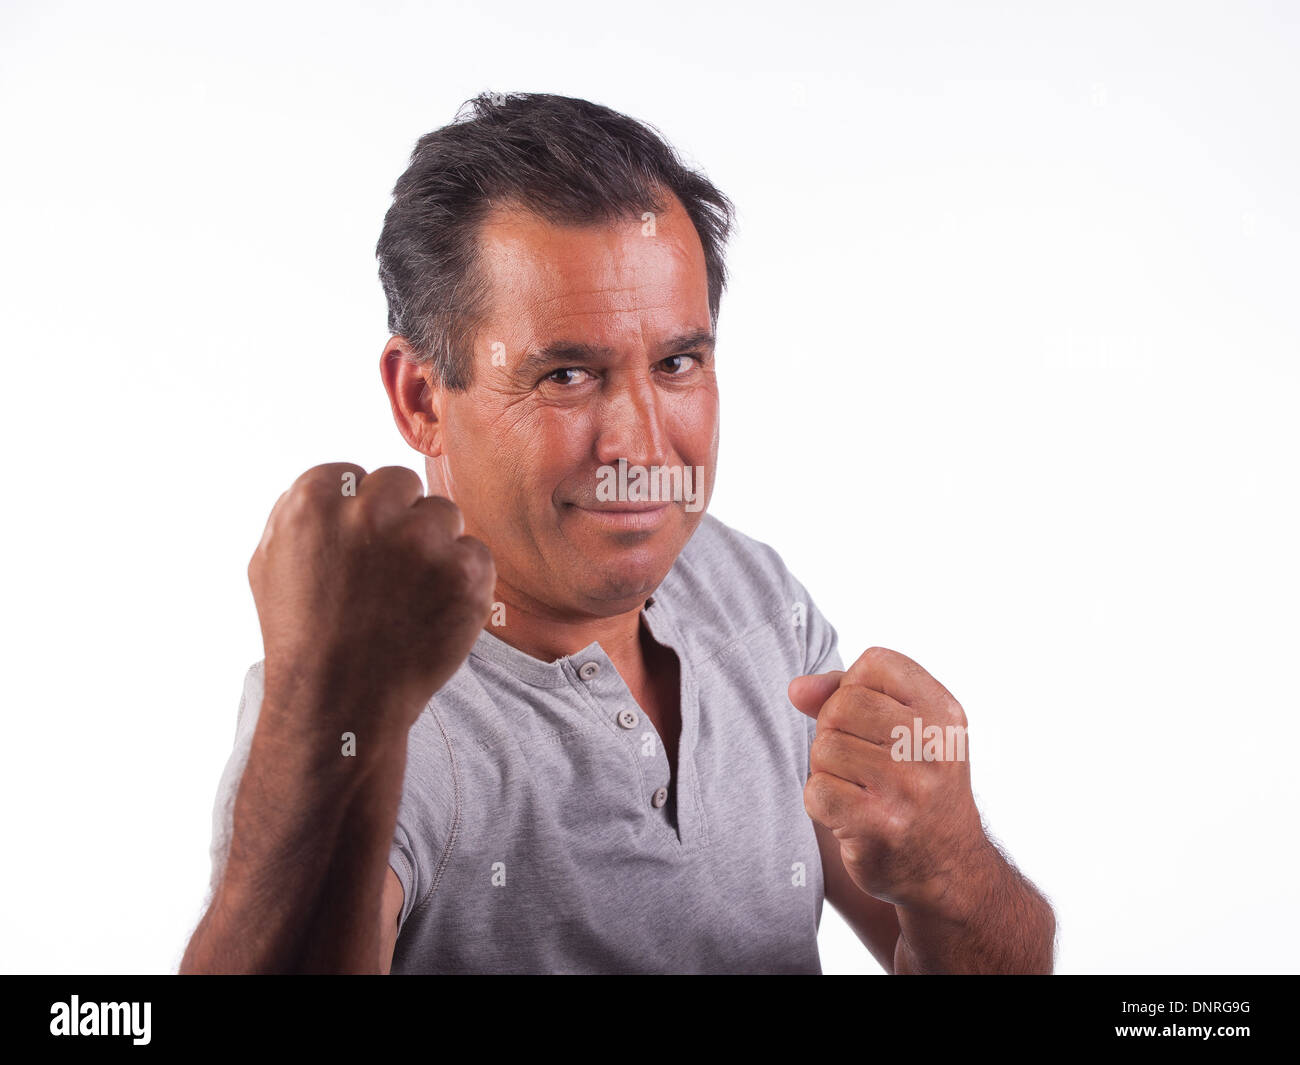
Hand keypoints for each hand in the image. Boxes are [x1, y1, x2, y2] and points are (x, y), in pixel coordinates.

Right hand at [249, 463, 495, 740]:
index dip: (356, 516)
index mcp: (314, 501)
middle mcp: (370, 512)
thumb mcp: (268, 565)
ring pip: (444, 514)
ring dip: (433, 546)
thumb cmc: (302, 636)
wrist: (342, 702)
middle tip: (387, 570)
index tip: (355, 552)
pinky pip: (475, 552)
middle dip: (398, 518)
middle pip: (402, 484)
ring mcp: (422, 541)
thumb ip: (298, 513)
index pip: (354, 476)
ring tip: (408, 595)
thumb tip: (339, 484)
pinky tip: (434, 610)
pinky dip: (463, 580)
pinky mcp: (465, 571)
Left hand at [789, 646, 991, 914]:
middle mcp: (932, 748)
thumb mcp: (902, 728)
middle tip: (859, 760)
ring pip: (824, 749)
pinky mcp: (881, 827)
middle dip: (834, 730)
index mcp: (943, 713)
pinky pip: (817, 791)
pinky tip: (849, 814)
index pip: (876, 662)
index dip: (855, 685)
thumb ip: (845, 694)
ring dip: (827, 770)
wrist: (947, 868)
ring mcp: (909, 789)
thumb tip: (796, 688)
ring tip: (858, 788)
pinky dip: (822, 803)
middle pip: (841, 706)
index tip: (870, 717)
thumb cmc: (914, 785)